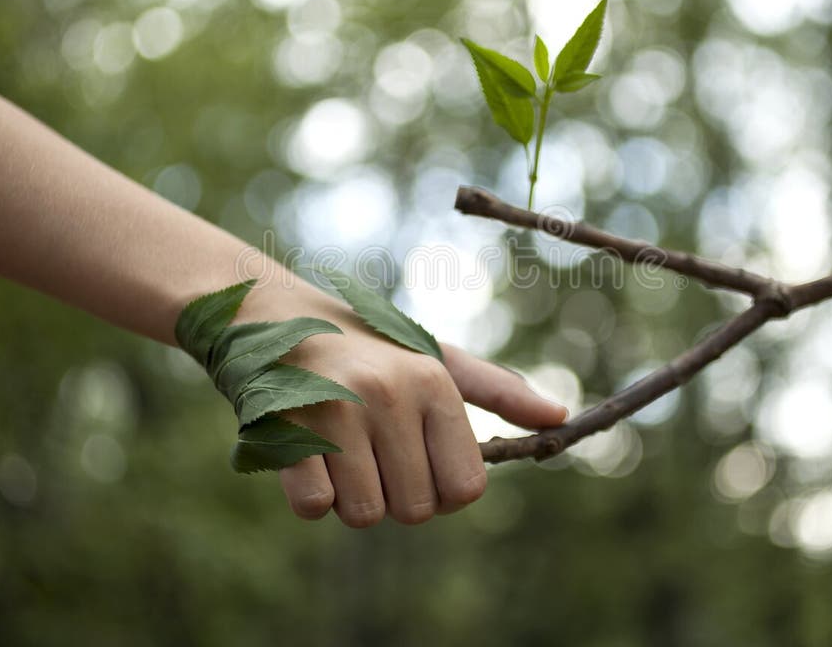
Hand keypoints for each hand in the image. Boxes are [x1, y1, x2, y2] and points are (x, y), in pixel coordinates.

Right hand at [235, 280, 567, 526]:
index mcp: (433, 381)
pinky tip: (305, 455)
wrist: (271, 315)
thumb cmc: (367, 346)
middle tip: (371, 452)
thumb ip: (497, 390)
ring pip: (365, 515)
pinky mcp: (285, 429)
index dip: (442, 490)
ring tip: (338, 450)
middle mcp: (390, 394)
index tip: (418, 463)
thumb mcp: (434, 358)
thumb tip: (561, 416)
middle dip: (394, 496)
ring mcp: (336, 412)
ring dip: (350, 498)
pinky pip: (313, 507)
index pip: (466, 489)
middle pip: (416, 510)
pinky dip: (310, 496)